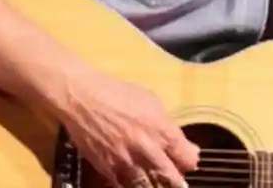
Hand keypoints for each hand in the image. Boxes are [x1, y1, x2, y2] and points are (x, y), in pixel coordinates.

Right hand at [56, 69, 199, 187]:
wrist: (83, 99)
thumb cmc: (119, 94)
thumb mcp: (151, 102)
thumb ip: (166, 125)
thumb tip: (178, 142)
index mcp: (162, 130)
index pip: (187, 158)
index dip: (189, 161)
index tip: (187, 160)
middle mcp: (147, 150)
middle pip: (172, 179)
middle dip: (177, 181)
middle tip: (175, 180)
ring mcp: (127, 163)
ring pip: (148, 187)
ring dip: (155, 185)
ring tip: (156, 182)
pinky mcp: (108, 170)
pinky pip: (124, 186)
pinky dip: (131, 185)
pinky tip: (134, 182)